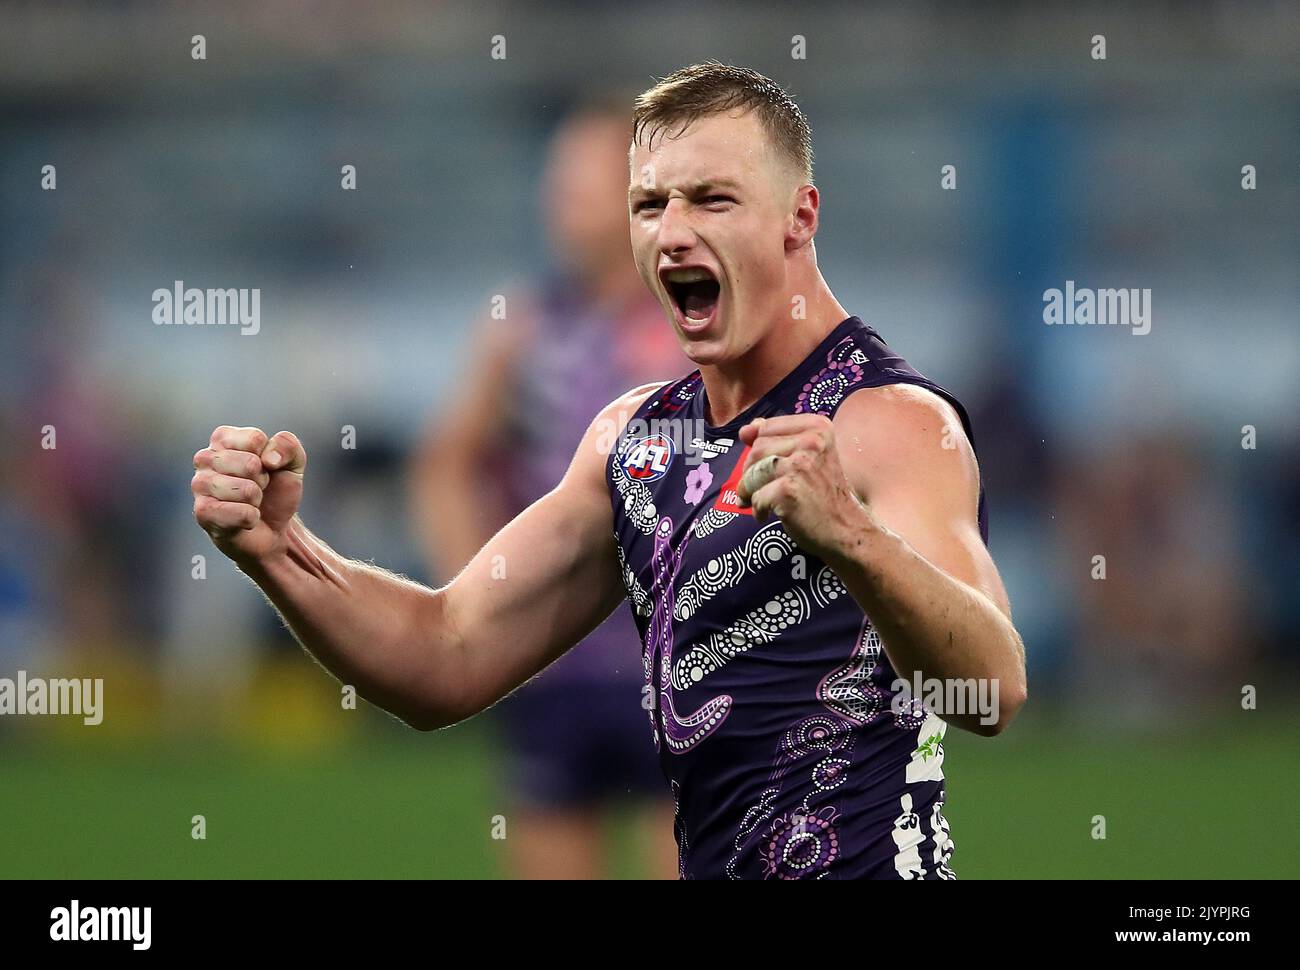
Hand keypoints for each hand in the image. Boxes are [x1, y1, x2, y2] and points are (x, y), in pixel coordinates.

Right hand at [192, 426, 306, 567]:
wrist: (273, 528)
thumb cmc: (275, 491)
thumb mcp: (292, 463)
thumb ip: (287, 444)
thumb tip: (269, 458)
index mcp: (223, 438)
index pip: (255, 440)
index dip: (270, 458)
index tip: (265, 468)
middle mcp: (205, 458)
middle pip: (250, 464)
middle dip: (263, 480)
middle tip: (257, 488)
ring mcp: (200, 485)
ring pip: (246, 489)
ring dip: (256, 499)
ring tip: (249, 502)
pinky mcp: (202, 512)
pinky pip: (241, 513)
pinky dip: (252, 518)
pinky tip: (244, 518)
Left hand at [735, 414, 872, 562]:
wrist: (847, 530)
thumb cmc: (824, 494)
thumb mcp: (810, 457)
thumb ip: (778, 439)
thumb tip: (745, 430)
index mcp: (818, 427)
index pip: (766, 427)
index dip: (758, 449)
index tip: (763, 465)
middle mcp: (811, 441)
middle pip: (757, 449)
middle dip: (751, 471)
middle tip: (759, 489)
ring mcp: (800, 465)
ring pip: (753, 471)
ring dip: (750, 490)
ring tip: (762, 502)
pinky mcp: (788, 490)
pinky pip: (756, 496)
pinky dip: (757, 509)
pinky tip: (768, 515)